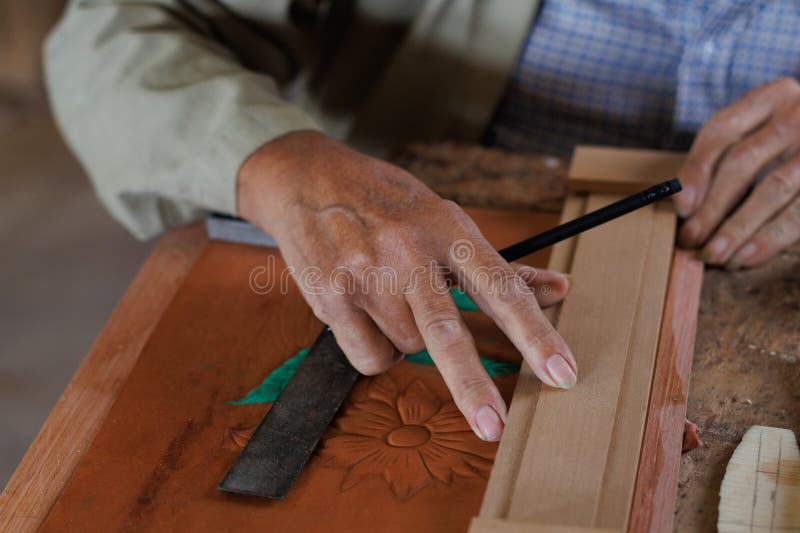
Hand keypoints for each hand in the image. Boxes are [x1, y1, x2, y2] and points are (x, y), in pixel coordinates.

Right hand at [238, 131, 575, 441]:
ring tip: (390, 297)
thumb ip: (501, 265)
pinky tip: (363, 312)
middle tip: (494, 427)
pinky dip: (375, 349)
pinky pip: (369, 358)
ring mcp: (366, 274)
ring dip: (408, 341)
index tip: (562, 372)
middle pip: (446, 332)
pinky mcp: (331, 296)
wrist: (310, 179)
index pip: (501, 287)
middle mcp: (408, 250)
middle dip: (472, 385)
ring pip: (407, 349)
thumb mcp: (447, 220)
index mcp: (449, 228)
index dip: (536, 334)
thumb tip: (561, 289)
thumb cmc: (390, 204)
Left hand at [675, 77, 799, 267]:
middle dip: (712, 206)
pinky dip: (772, 237)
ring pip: (774, 188)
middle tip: (691, 239)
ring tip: (715, 255)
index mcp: (772, 96)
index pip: (722, 130)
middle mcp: (799, 113)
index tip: (680, 207)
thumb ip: (716, 161)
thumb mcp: (752, 135)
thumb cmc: (780, 145)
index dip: (697, 169)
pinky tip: (748, 256)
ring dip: (738, 227)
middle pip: (744, 161)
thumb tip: (683, 205)